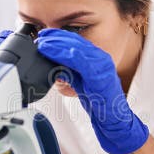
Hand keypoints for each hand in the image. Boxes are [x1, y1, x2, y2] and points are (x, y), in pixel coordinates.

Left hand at [35, 29, 148, 153]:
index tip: (44, 34)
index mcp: (96, 58)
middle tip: (41, 37)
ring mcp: (103, 66)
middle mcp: (100, 58)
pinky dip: (72, 56)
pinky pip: (85, 63)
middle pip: (76, 42)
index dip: (58, 36)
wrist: (113, 118)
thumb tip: (53, 65)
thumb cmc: (98, 101)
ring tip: (44, 45)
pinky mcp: (102, 77)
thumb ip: (68, 71)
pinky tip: (62, 53)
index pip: (75, 41)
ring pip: (79, 50)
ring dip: (59, 46)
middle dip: (56, 38)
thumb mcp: (79, 82)